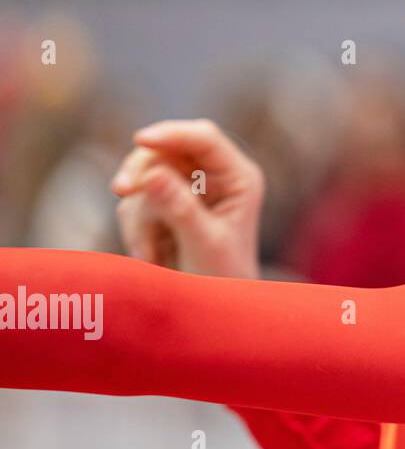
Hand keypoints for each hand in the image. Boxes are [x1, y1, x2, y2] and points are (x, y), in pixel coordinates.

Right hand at [111, 119, 263, 278]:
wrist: (211, 314)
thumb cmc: (222, 281)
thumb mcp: (204, 244)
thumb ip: (180, 208)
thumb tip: (152, 173)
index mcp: (239, 178)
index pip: (205, 138)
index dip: (172, 134)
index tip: (141, 140)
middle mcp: (215, 177)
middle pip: (167, 150)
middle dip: (142, 173)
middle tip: (122, 191)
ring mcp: (187, 190)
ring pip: (143, 179)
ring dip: (140, 216)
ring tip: (154, 256)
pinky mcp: (163, 206)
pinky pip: (133, 204)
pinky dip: (135, 229)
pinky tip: (152, 257)